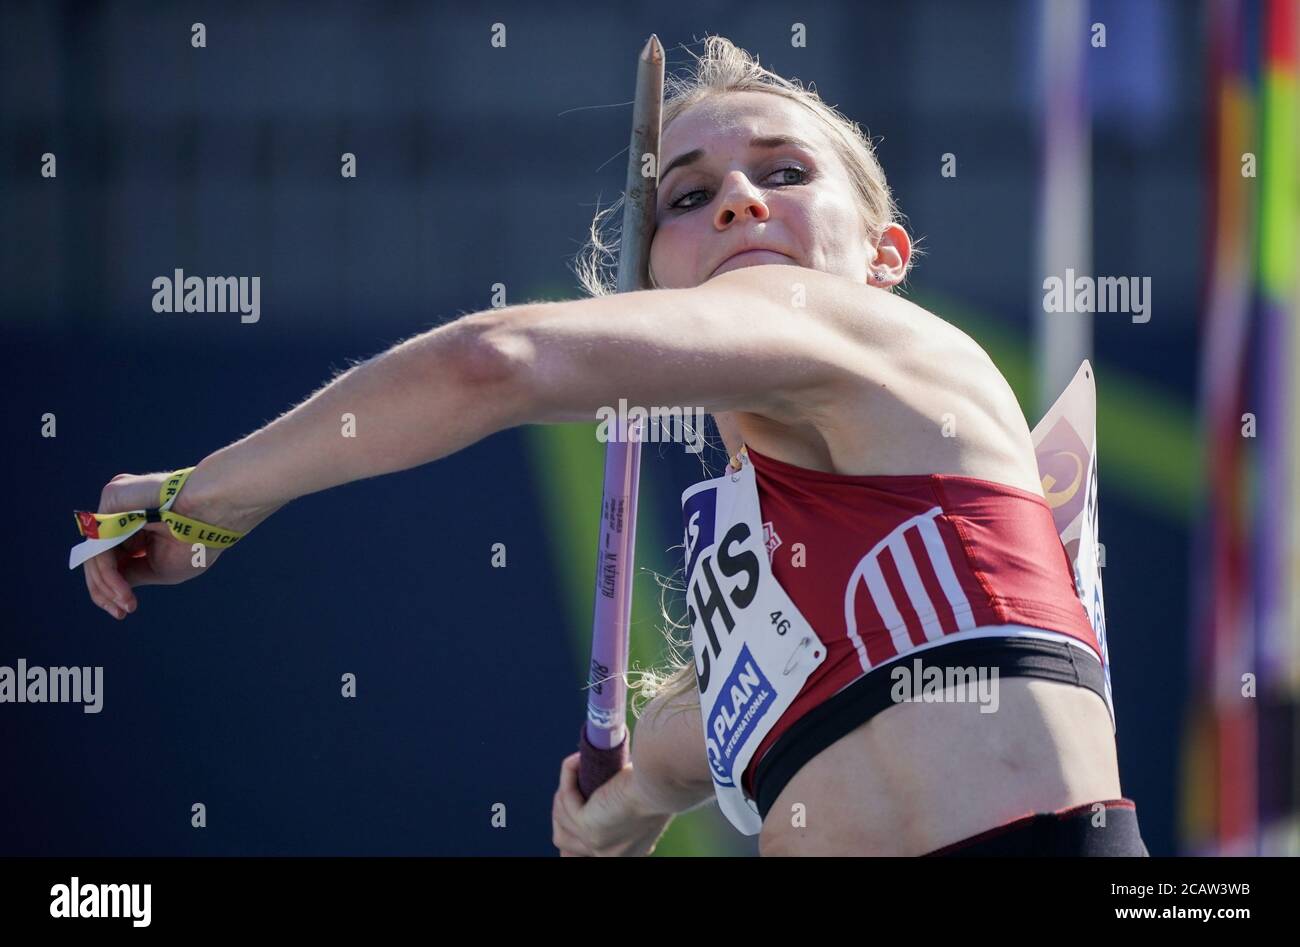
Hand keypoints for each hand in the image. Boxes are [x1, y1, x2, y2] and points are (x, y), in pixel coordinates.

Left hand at [81, 471, 234, 619]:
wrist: (212, 515)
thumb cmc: (196, 540)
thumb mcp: (161, 568)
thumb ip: (131, 574)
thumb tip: (108, 587)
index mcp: (138, 528)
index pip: (111, 559)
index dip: (109, 588)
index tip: (122, 612)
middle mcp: (123, 514)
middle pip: (99, 557)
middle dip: (105, 590)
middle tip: (121, 611)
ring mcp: (116, 506)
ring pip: (97, 553)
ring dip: (107, 586)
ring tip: (125, 603)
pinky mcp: (112, 498)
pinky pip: (99, 544)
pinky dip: (106, 572)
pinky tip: (121, 590)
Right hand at [551, 752, 672, 856]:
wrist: (665, 783)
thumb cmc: (663, 785)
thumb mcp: (643, 804)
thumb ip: (623, 809)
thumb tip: (603, 793)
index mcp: (626, 854)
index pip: (584, 855)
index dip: (573, 834)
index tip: (572, 808)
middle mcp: (611, 856)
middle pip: (565, 843)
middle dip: (563, 814)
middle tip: (570, 786)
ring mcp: (597, 845)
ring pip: (561, 823)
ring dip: (564, 795)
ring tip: (577, 768)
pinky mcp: (587, 826)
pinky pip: (566, 800)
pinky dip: (568, 777)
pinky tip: (576, 760)